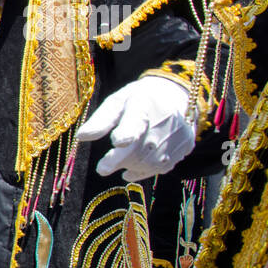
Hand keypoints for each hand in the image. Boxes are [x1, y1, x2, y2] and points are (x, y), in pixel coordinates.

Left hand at [76, 76, 195, 181]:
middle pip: (140, 147)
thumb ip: (101, 119)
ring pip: (151, 161)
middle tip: (103, 168)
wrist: (176, 96)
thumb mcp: (117, 102)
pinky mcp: (186, 146)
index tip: (117, 142)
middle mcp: (165, 120)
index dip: (128, 131)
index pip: (136, 120)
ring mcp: (178, 135)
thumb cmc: (137, 101)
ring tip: (122, 158)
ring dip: (131, 165)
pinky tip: (131, 169)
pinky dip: (144, 171)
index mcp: (143, 104)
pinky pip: (162, 167)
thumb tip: (82, 136)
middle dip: (119, 160)